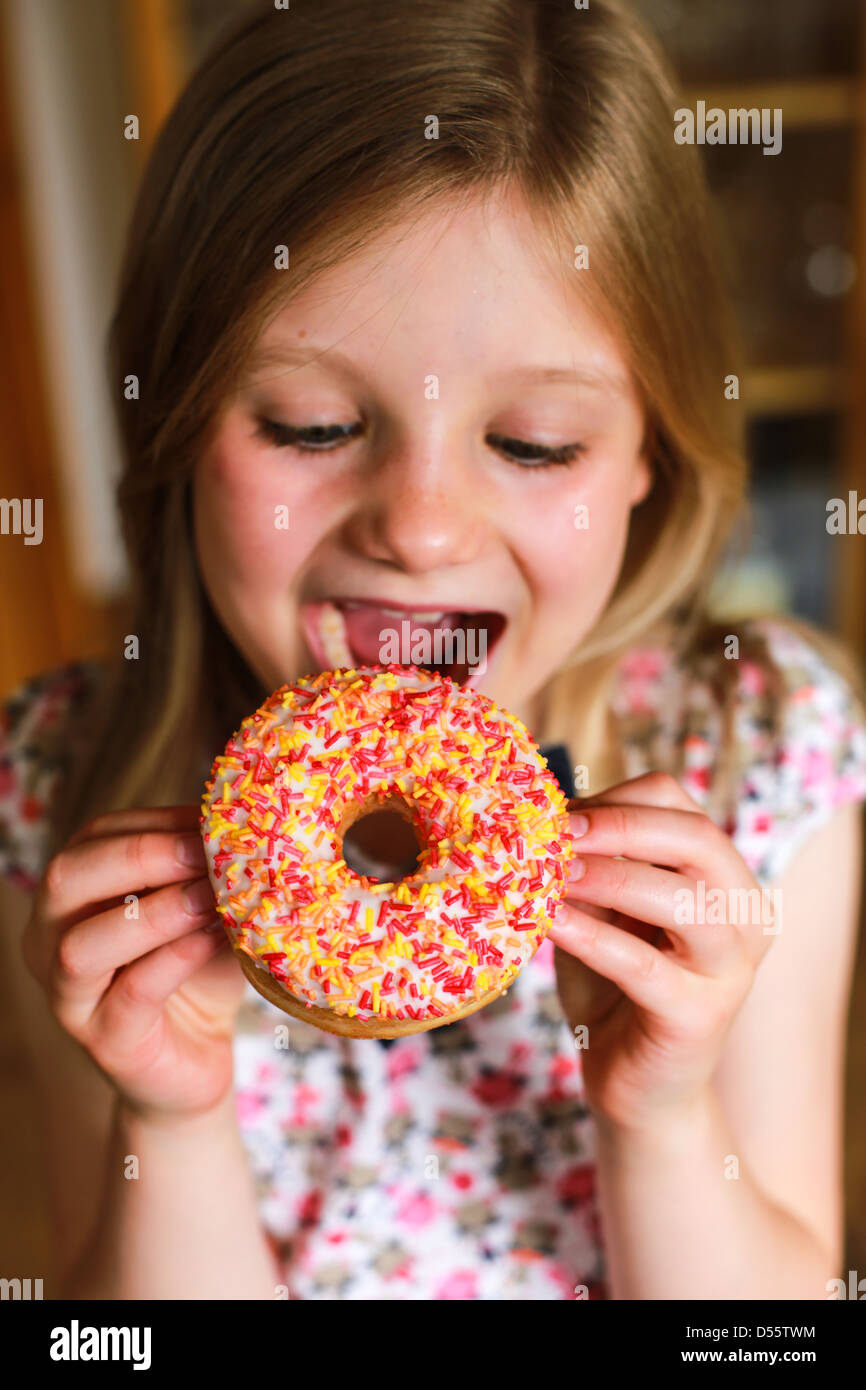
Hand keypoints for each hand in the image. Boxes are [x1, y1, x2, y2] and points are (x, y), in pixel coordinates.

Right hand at [22, 806, 243, 1121]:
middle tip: (204, 850)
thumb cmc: (198, 968)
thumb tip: (245, 816)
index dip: (154, 821)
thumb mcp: (202, 905)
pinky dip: (175, 959)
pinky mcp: (105, 1042)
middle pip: (65, 880)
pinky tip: (215, 938)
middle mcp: (50, 941)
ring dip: (154, 913)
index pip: (95, 838)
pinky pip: (131, 994)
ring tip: (210, 897)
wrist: (200, 1056)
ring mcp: (69, 997)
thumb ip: (205, 866)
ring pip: (83, 946)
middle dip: (139, 857)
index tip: (213, 816)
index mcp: (72, 895)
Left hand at [550, 772, 775, 1135]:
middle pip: (697, 838)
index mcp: (724, 877)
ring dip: (609, 876)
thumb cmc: (614, 987)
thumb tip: (541, 818)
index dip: (618, 801)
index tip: (559, 814)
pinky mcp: (700, 1016)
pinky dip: (591, 936)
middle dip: (621, 825)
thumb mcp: (603, 911)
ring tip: (550, 874)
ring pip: (682, 899)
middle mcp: (744, 914)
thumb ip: (591, 866)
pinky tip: (549, 923)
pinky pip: (643, 965)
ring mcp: (730, 967)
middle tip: (556, 832)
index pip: (682, 808)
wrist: (637, 1088)